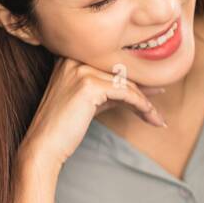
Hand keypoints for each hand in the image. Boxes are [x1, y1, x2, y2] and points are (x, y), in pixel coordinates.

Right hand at [17, 57, 165, 173]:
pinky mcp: (88, 85)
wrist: (44, 145)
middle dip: (143, 90)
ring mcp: (80, 70)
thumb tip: (145, 90)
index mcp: (71, 57)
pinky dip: (141, 105)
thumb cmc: (66, 126)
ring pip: (125, 83)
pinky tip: (150, 116)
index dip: (135, 79)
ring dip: (145, 102)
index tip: (155, 90)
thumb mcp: (92, 102)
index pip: (112, 65)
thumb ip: (113, 92)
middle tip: (159, 102)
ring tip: (157, 118)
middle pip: (120, 72)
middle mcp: (74, 58)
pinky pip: (125, 93)